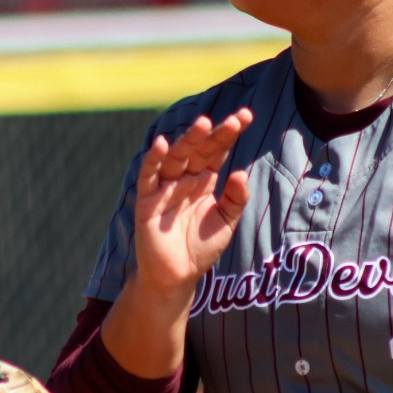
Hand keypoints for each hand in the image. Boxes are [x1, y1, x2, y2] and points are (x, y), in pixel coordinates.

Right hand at [131, 110, 253, 296]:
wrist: (176, 276)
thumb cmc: (201, 248)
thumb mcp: (226, 222)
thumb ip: (236, 198)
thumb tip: (240, 172)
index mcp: (204, 180)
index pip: (217, 151)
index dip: (229, 134)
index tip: (245, 116)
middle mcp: (184, 178)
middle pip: (199, 149)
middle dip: (215, 134)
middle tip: (234, 120)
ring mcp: (165, 187)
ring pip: (176, 157)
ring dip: (188, 140)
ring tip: (203, 123)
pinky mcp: (147, 199)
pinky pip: (149, 175)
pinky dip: (153, 159)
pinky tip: (161, 143)